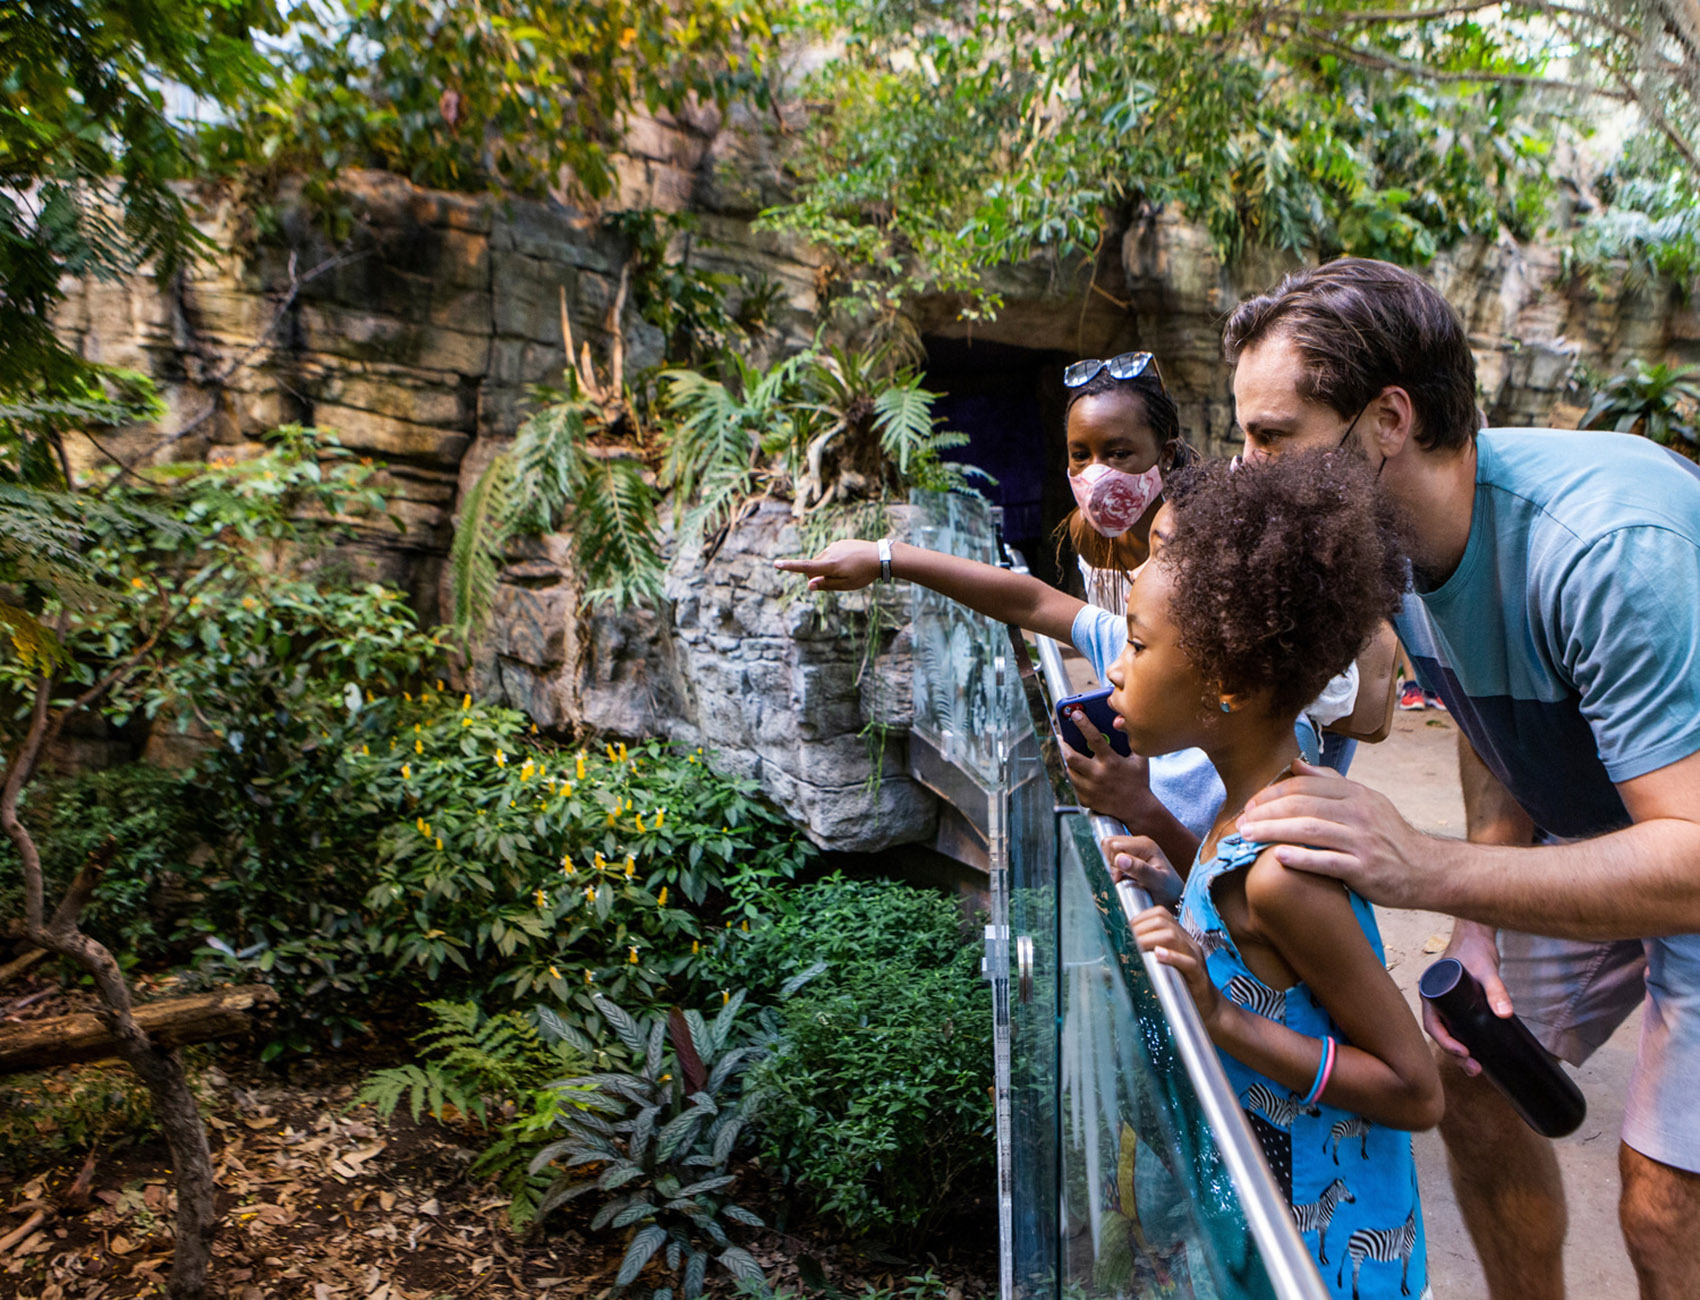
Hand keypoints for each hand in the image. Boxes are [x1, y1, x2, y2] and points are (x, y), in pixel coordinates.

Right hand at [773, 540, 878, 590]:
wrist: (880, 556)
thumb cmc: (863, 574)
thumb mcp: (845, 585)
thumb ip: (825, 584)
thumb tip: (808, 584)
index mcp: (829, 565)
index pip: (804, 567)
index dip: (789, 566)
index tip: (775, 563)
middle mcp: (829, 553)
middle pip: (812, 566)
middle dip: (816, 575)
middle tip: (837, 581)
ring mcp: (834, 546)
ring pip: (821, 560)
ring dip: (827, 567)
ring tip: (847, 570)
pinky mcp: (839, 543)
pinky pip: (830, 554)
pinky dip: (834, 560)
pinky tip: (849, 562)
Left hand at [1064, 708, 1149, 814]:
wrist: (1137, 809)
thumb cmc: (1139, 781)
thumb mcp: (1139, 759)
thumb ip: (1131, 741)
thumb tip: (1120, 723)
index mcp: (1111, 762)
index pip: (1094, 738)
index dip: (1083, 724)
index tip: (1075, 713)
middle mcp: (1098, 775)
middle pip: (1071, 757)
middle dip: (1063, 745)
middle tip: (1060, 737)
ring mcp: (1090, 789)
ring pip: (1070, 771)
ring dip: (1067, 761)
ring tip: (1067, 753)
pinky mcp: (1086, 799)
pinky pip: (1074, 785)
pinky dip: (1074, 777)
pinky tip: (1077, 771)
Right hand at [1103, 833, 1182, 908]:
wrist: (1175, 898)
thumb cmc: (1169, 891)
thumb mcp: (1157, 882)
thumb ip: (1139, 869)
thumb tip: (1119, 858)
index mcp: (1145, 845)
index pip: (1113, 845)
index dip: (1113, 862)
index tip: (1121, 878)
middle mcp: (1139, 842)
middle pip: (1108, 843)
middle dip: (1110, 862)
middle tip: (1122, 878)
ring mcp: (1134, 848)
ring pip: (1108, 849)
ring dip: (1111, 865)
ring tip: (1123, 878)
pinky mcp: (1131, 855)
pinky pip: (1112, 855)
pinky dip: (1112, 866)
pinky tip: (1123, 876)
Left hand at [1129, 905, 1220, 1025]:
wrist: (1209, 1005)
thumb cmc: (1183, 983)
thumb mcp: (1167, 962)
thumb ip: (1152, 951)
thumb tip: (1124, 947)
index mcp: (1180, 937)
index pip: (1160, 914)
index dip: (1140, 918)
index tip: (1125, 929)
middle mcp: (1187, 942)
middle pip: (1163, 921)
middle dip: (1141, 928)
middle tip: (1126, 940)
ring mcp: (1194, 957)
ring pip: (1173, 936)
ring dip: (1149, 939)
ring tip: (1136, 946)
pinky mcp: (1198, 975)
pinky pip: (1188, 962)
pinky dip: (1172, 956)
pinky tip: (1158, 955)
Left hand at [1234, 759, 1427, 908]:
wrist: (1426, 869)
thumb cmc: (1388, 837)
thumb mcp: (1365, 801)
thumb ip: (1330, 783)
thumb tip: (1296, 765)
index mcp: (1355, 794)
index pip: (1304, 787)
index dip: (1272, 794)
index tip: (1251, 805)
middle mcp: (1358, 813)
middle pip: (1302, 806)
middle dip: (1266, 813)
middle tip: (1241, 823)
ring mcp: (1362, 841)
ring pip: (1309, 830)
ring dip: (1273, 832)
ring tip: (1248, 837)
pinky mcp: (1365, 869)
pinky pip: (1328, 862)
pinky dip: (1301, 858)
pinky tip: (1279, 857)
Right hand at [1422, 920, 1511, 1076]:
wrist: (1477, 935)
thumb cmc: (1475, 949)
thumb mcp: (1487, 970)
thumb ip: (1496, 991)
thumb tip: (1506, 1014)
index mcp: (1431, 992)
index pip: (1433, 1024)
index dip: (1446, 1042)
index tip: (1464, 1052)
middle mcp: (1435, 999)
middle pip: (1440, 1032)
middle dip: (1455, 1053)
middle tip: (1474, 1068)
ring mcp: (1445, 1003)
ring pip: (1448, 1032)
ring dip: (1459, 1051)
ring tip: (1477, 1068)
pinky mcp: (1457, 1004)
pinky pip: (1455, 1026)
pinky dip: (1462, 1040)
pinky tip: (1475, 1053)